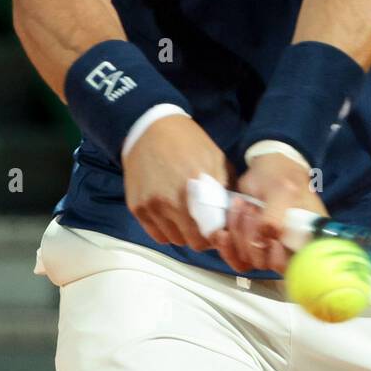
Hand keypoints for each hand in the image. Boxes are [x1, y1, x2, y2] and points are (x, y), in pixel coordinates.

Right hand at [122, 114, 234, 248]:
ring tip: (187, 217)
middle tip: (205, 225)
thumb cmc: (188, 142)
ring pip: (175, 240)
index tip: (220, 228)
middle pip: (194, 242)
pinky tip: (171, 216)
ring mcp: (152, 206)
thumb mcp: (216, 158)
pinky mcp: (137, 208)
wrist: (150, 128)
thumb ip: (226, 188)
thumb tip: (233, 214)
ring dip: (184, 233)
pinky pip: (157, 235)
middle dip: (202, 236)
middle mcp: (172, 201)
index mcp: (196, 188)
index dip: (219, 234)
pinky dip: (167, 230)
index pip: (212, 232)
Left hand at [212, 152, 327, 274]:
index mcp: (311, 239)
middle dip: (255, 237)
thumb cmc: (280, 177)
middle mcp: (294, 249)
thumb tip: (265, 240)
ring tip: (243, 207)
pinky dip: (228, 249)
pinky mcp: (252, 250)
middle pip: (272, 264)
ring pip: (252, 261)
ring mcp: (272, 251)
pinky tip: (224, 233)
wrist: (266, 169)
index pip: (299, 266)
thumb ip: (274, 218)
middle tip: (252, 209)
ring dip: (240, 235)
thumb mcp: (281, 191)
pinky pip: (239, 262)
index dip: (281, 256)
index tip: (271, 235)